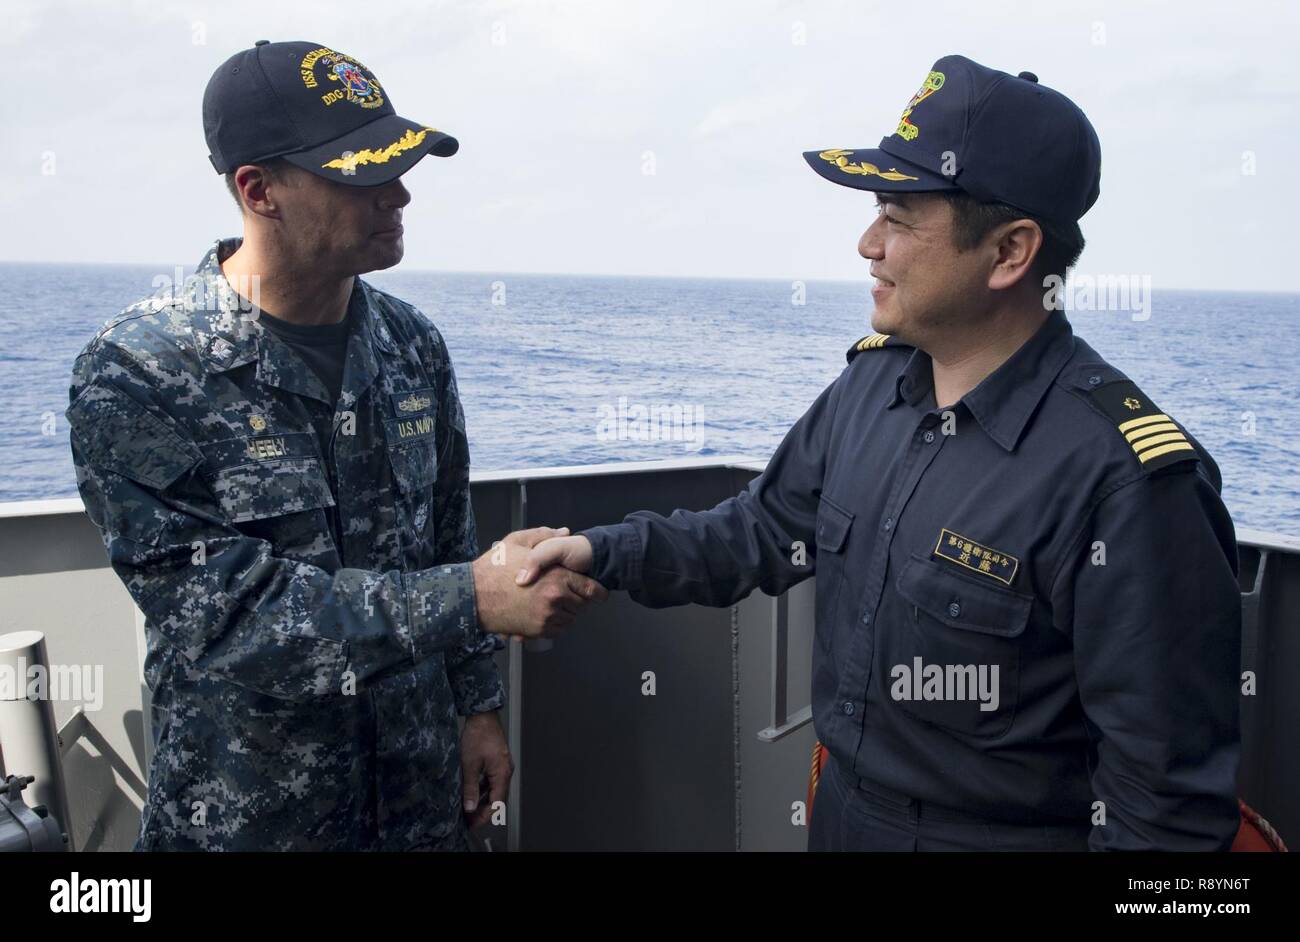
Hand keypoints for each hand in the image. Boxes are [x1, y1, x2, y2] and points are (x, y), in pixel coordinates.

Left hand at [460, 711, 511, 829]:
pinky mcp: (497, 761)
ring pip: (494, 789)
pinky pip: (491, 780)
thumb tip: (469, 806)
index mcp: (502, 774)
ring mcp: (502, 766)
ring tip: (468, 807)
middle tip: (468, 819)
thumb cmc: (479, 735)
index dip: (485, 816)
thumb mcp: (470, 765)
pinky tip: (472, 791)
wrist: (482, 716)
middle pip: (497, 798)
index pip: (497, 803)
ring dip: (482, 800)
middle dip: (483, 810)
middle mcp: (505, 771)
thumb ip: (470, 788)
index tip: (473, 823)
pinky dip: (483, 788)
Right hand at [472, 527, 606, 637]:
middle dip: (576, 599)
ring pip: (570, 619)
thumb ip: (543, 535)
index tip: (598, 593)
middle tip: (562, 593)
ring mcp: (546, 617)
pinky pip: (557, 630)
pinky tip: (541, 613)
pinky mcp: (537, 631)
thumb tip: (564, 532)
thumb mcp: (516, 542)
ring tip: (549, 603)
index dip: (597, 591)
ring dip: (565, 612)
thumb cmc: (493, 568)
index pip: (591, 589)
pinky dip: (554, 624)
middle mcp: (555, 598)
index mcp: (556, 576)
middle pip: (582, 605)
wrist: (471, 596)